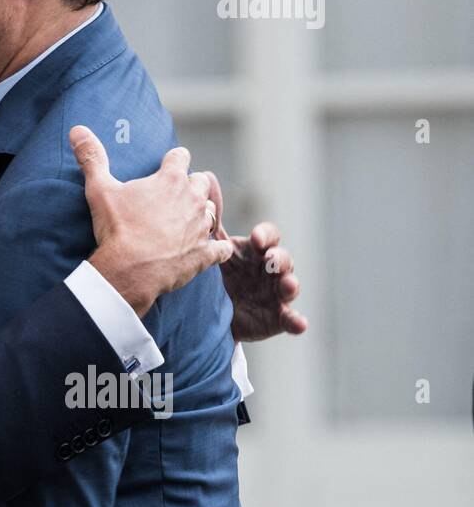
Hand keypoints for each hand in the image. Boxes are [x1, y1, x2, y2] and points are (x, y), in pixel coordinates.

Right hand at [71, 125, 232, 316]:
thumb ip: (91, 157)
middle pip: (202, 181)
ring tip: (186, 221)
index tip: (166, 165)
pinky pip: (220, 248)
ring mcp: (200, 227)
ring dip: (201, 214)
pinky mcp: (204, 253)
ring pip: (211, 211)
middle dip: (191, 185)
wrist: (129, 270)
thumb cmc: (116, 227)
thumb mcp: (99, 189)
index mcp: (170, 180)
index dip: (173, 160)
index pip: (181, 156)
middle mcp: (192, 199)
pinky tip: (210, 250)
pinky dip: (216, 249)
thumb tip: (77, 129)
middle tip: (174, 195)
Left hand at [218, 220, 307, 340]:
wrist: (212, 313)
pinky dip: (297, 322)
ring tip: (288, 285)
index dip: (266, 235)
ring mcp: (276, 294)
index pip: (269, 236)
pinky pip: (290, 319)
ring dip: (291, 284)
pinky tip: (300, 324)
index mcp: (256, 251)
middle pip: (283, 259)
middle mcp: (270, 270)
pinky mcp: (277, 318)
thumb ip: (212, 223)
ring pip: (290, 286)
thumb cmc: (219, 273)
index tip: (256, 239)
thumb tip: (205, 182)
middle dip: (280, 258)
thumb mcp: (214, 250)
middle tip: (271, 260)